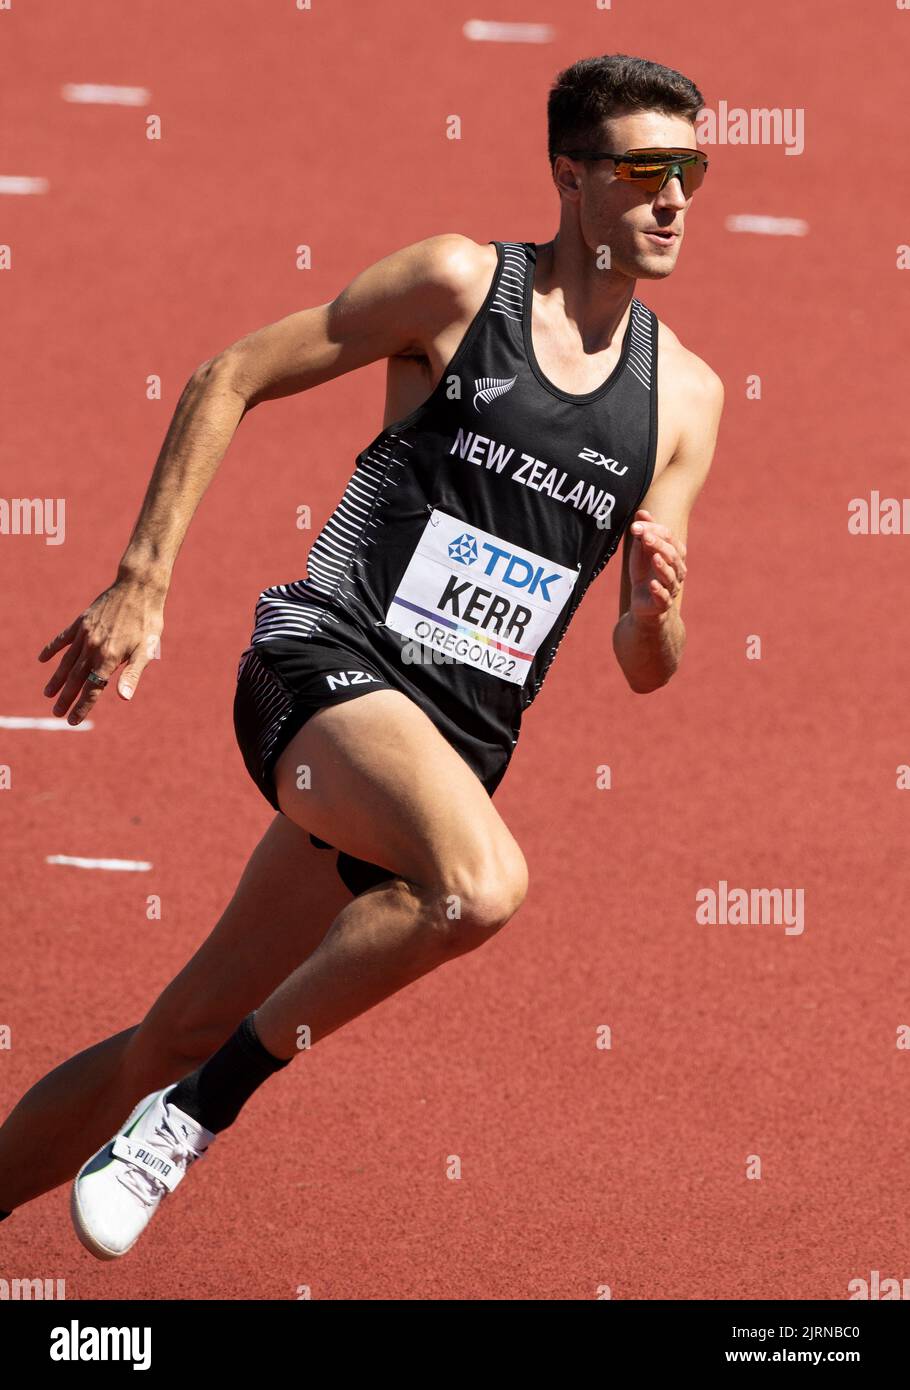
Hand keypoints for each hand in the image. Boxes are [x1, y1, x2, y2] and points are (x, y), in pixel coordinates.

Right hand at [38, 579, 165, 723]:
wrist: (139, 587)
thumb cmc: (148, 621)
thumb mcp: (147, 650)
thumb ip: (133, 674)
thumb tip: (123, 698)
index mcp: (110, 657)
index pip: (92, 688)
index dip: (82, 706)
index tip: (72, 720)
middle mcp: (94, 647)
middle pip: (76, 678)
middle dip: (66, 698)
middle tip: (56, 713)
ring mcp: (86, 634)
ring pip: (67, 661)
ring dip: (57, 679)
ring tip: (48, 693)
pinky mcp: (82, 622)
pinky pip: (63, 639)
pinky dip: (52, 649)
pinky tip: (42, 659)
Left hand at [627, 509, 686, 621]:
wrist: (643, 604)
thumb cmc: (645, 573)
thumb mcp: (641, 552)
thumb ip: (644, 532)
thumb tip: (642, 512)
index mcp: (675, 553)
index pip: (669, 538)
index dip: (654, 530)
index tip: (636, 526)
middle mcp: (677, 570)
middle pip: (671, 555)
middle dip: (658, 545)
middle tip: (644, 537)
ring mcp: (671, 587)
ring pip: (670, 576)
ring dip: (662, 566)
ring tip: (654, 558)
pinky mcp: (662, 604)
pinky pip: (663, 597)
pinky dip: (659, 591)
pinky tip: (652, 585)